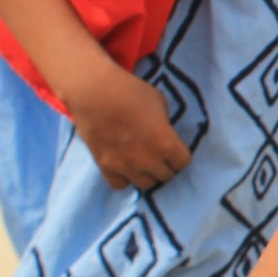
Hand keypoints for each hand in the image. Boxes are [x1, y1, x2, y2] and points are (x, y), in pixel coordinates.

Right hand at [67, 61, 190, 189]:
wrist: (94, 92)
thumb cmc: (131, 92)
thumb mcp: (160, 103)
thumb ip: (165, 124)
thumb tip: (163, 133)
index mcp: (166, 144)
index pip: (183, 162)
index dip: (180, 154)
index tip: (174, 147)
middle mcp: (148, 160)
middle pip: (166, 176)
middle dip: (165, 164)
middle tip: (158, 153)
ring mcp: (125, 166)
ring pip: (145, 184)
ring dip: (147, 173)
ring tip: (143, 161)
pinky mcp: (104, 167)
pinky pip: (120, 184)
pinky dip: (125, 178)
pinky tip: (125, 165)